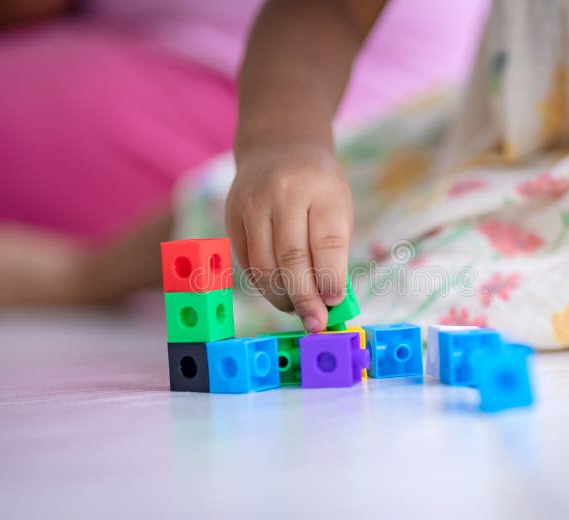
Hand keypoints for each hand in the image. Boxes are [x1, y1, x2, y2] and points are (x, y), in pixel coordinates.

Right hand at [225, 139, 352, 331]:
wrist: (279, 148)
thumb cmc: (318, 188)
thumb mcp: (337, 206)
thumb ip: (334, 251)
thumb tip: (329, 302)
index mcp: (320, 190)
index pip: (326, 241)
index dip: (330, 277)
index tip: (335, 303)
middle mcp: (283, 194)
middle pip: (291, 258)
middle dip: (305, 298)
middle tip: (315, 323)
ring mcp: (252, 204)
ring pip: (263, 265)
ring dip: (281, 297)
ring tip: (297, 310)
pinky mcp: (231, 216)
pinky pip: (247, 262)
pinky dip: (263, 284)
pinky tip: (279, 292)